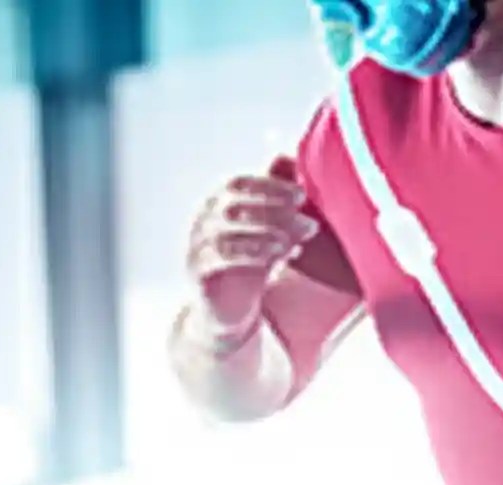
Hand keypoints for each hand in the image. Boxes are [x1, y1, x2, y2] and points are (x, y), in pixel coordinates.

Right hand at [186, 156, 320, 332]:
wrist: (229, 309)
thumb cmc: (252, 262)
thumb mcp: (268, 230)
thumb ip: (276, 200)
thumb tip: (291, 158)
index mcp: (217, 203)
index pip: (238, 183)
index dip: (269, 185)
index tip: (301, 195)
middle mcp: (202, 220)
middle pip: (233, 206)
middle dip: (273, 210)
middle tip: (306, 220)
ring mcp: (196, 246)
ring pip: (226, 233)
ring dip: (264, 234)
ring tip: (293, 243)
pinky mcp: (198, 272)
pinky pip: (220, 260)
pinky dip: (251, 256)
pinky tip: (278, 258)